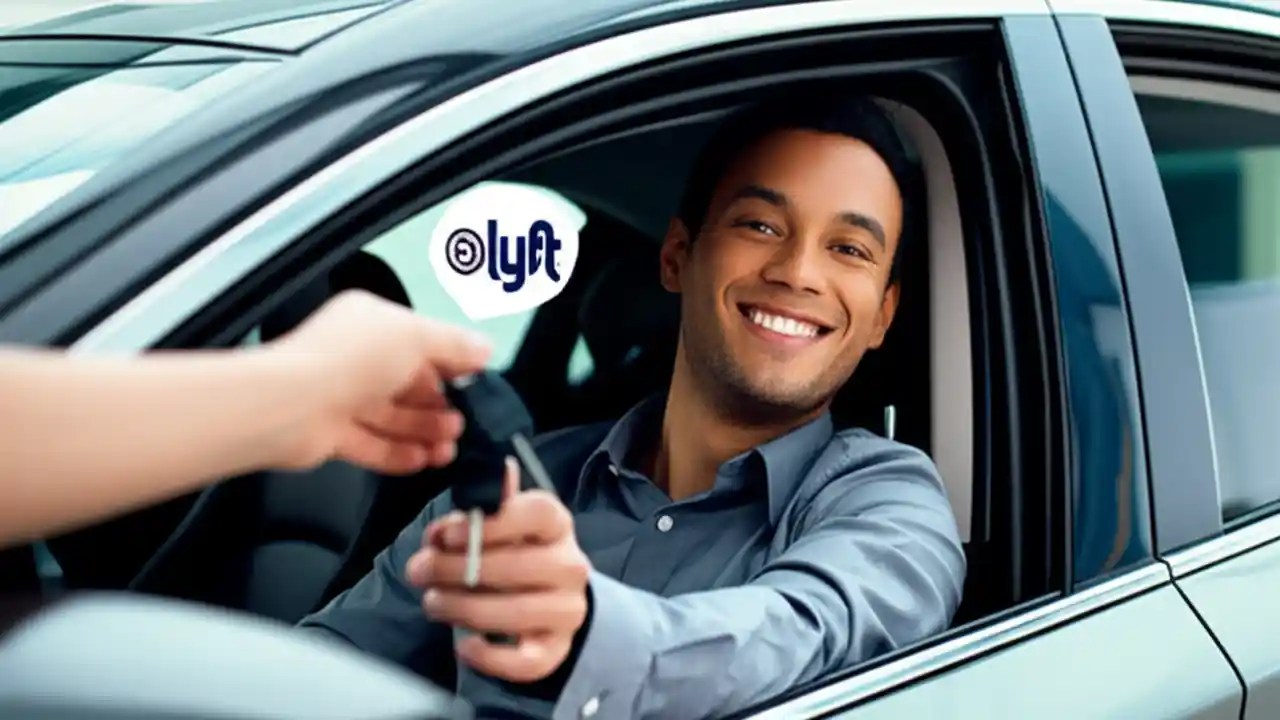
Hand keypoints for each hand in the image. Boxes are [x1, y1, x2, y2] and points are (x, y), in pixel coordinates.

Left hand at [268, 289, 490, 473]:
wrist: (289, 406)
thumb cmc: (352, 360)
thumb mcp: (416, 337)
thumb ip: (455, 344)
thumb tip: (486, 348)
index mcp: (371, 323)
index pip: (419, 342)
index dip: (450, 363)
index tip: (475, 384)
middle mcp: (355, 357)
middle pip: (407, 384)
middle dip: (438, 405)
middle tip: (462, 424)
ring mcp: (341, 396)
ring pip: (391, 417)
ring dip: (423, 432)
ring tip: (448, 448)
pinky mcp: (331, 433)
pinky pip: (372, 444)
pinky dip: (398, 454)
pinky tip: (423, 461)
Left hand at [405, 459, 591, 682]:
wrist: (543, 599)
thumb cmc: (510, 552)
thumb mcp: (496, 524)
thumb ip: (478, 509)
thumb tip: (467, 499)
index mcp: (556, 523)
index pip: (537, 512)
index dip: (491, 523)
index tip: (447, 534)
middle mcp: (570, 565)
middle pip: (518, 566)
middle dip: (456, 569)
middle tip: (419, 570)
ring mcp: (567, 610)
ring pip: (516, 613)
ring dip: (463, 609)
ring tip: (432, 602)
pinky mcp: (556, 650)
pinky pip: (525, 661)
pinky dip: (490, 657)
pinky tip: (464, 645)